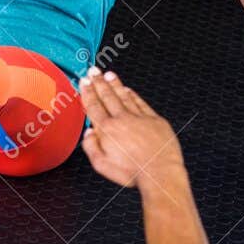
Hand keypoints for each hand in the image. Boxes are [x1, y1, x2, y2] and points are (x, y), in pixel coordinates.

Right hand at [79, 69, 183, 187]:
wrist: (160, 172)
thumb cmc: (132, 172)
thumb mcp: (101, 165)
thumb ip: (91, 147)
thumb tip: (88, 133)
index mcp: (107, 130)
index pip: (94, 106)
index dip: (88, 92)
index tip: (84, 81)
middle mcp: (122, 120)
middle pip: (107, 96)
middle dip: (99, 82)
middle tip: (93, 71)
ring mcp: (140, 118)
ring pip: (124, 96)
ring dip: (115, 84)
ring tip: (108, 74)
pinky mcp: (155, 120)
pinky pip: (141, 103)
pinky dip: (133, 94)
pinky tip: (128, 89)